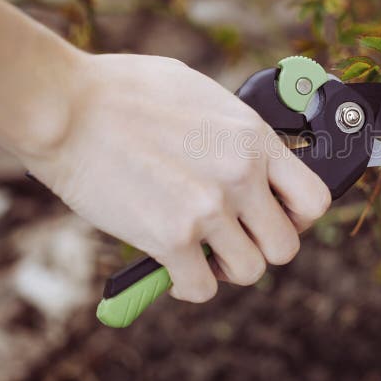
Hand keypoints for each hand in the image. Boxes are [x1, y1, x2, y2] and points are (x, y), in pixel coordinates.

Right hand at [21, 53, 330, 302]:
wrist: (65, 106)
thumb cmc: (125, 91)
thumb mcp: (202, 95)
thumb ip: (235, 132)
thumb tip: (253, 157)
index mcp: (254, 138)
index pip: (315, 199)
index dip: (300, 217)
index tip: (277, 216)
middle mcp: (241, 176)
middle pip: (287, 246)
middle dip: (261, 246)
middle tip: (233, 236)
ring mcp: (208, 209)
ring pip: (251, 272)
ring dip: (226, 267)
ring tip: (202, 250)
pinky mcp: (170, 239)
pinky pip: (202, 289)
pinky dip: (189, 285)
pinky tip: (173, 266)